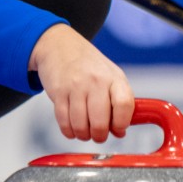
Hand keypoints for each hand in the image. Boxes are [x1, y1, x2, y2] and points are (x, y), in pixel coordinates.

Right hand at [29, 23, 134, 142]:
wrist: (60, 45)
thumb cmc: (88, 64)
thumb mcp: (111, 76)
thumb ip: (119, 102)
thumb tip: (120, 132)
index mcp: (114, 78)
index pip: (124, 105)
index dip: (122, 123)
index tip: (118, 129)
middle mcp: (96, 81)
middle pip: (100, 122)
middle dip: (100, 136)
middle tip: (99, 135)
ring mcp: (75, 87)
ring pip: (80, 126)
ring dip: (83, 135)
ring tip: (84, 131)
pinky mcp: (58, 93)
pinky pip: (64, 122)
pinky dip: (69, 131)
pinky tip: (72, 127)